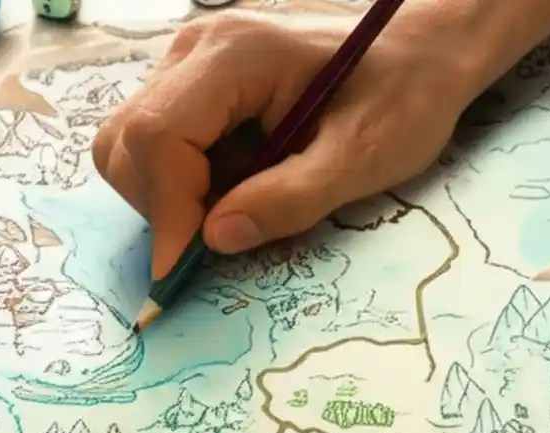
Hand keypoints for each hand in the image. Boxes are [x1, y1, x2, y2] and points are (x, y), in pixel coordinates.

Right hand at [91, 8, 476, 277]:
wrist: (421, 50)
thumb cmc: (404, 95)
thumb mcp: (364, 156)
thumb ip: (292, 198)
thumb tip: (215, 239)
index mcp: (236, 54)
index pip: (157, 136)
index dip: (166, 210)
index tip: (187, 266)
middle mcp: (196, 49)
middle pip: (128, 141)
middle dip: (162, 205)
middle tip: (222, 235)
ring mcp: (189, 63)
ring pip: (132, 145)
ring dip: (171, 195)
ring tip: (241, 202)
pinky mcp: (194, 83)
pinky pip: (158, 142)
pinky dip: (184, 181)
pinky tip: (241, 181)